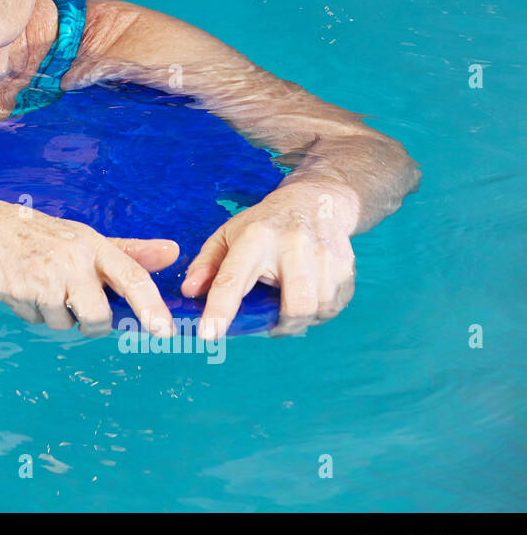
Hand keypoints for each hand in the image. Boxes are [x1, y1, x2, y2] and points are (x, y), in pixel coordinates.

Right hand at [0, 198, 179, 335]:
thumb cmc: (37, 234)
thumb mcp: (82, 237)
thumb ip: (127, 250)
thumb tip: (173, 251)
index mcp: (93, 243)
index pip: (132, 276)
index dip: (150, 306)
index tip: (163, 332)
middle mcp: (73, 258)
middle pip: (99, 317)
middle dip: (91, 325)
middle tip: (76, 308)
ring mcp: (47, 274)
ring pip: (66, 324)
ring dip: (55, 316)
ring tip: (39, 287)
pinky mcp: (22, 289)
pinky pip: (38, 321)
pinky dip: (32, 312)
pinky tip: (21, 288)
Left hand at [181, 182, 359, 337]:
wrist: (317, 200)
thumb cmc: (264, 224)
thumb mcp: (228, 235)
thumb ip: (206, 264)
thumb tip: (189, 292)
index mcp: (255, 238)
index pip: (233, 279)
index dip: (220, 310)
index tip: (208, 335)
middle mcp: (292, 245)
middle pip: (295, 306)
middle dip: (284, 326)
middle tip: (273, 324)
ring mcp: (323, 254)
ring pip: (319, 309)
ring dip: (304, 319)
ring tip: (291, 304)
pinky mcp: (345, 264)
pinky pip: (336, 305)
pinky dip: (322, 310)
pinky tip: (311, 295)